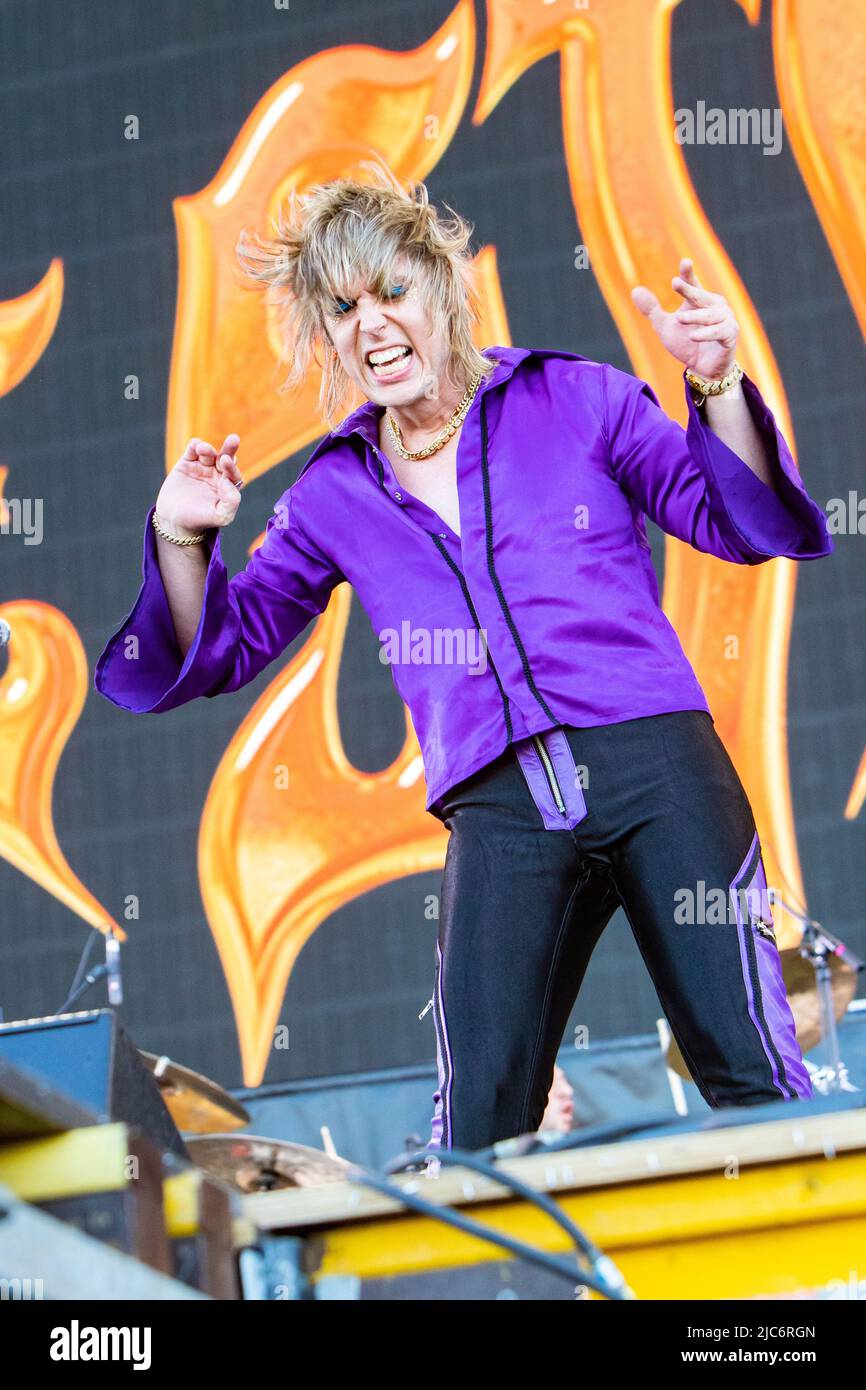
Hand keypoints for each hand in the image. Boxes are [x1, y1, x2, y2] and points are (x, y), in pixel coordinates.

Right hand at [156, 434, 243, 534]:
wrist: (175, 521)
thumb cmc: (201, 520)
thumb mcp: (221, 517)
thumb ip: (231, 501)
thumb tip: (228, 481)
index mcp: (228, 486)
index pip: (233, 473)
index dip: (231, 467)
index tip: (225, 462)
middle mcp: (217, 474)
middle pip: (225, 457)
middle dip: (230, 448)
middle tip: (234, 439)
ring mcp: (202, 467)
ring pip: (208, 452)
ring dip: (208, 449)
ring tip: (204, 450)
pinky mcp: (186, 463)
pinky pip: (192, 450)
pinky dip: (195, 445)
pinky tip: (196, 446)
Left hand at [631, 258, 737, 380]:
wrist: (703, 369)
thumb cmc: (687, 344)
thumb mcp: (665, 327)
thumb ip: (652, 310)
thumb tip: (635, 290)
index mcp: (699, 301)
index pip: (693, 284)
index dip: (688, 274)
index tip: (685, 262)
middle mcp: (714, 306)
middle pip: (700, 295)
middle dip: (689, 290)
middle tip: (676, 284)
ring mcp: (725, 319)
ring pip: (709, 315)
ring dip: (695, 316)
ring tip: (679, 319)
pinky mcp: (730, 335)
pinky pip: (720, 332)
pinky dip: (707, 334)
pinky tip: (693, 336)